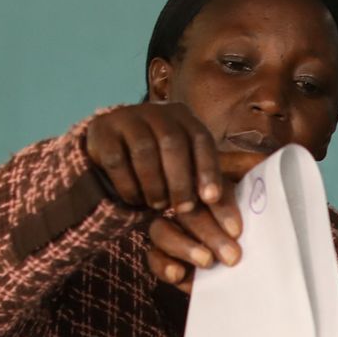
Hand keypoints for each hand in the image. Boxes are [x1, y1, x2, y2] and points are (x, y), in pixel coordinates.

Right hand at [86, 102, 224, 214]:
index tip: (210, 198)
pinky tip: (134, 199)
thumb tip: (234, 226)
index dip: (207, 169)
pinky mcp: (103, 130)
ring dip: (154, 184)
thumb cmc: (161, 166)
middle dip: (180, 181)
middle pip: (172, 143)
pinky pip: (117, 160)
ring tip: (157, 206)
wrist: (113, 150)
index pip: (201, 139)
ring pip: (144, 151)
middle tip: (183, 209)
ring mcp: (127, 117)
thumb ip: (210, 192)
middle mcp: (157, 111)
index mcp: (184, 117)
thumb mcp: (187, 173)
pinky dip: (128, 185)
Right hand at [144, 149, 268, 292]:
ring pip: (162, 230)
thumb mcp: (260, 201)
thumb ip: (260, 180)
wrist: (250, 265)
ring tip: (207, 262)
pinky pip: (153, 258)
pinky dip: (164, 266)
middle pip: (185, 211)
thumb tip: (270, 161)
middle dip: (208, 232)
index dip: (222, 207)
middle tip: (232, 256)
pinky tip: (179, 273)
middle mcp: (183, 201)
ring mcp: (168, 228)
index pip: (207, 187)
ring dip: (185, 246)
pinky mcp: (161, 256)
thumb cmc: (257, 226)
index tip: (237, 230)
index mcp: (206, 183)